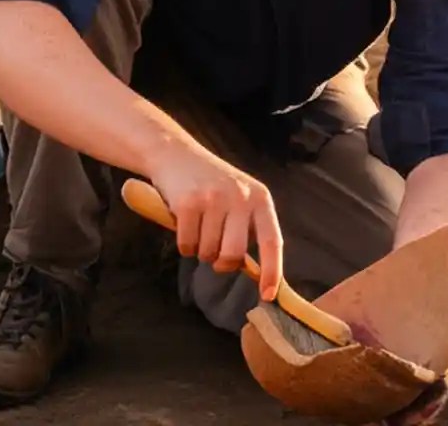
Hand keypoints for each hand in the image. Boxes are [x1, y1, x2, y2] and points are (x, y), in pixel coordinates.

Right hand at [152, 147, 282, 300]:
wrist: (175, 153)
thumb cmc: (211, 183)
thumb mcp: (240, 197)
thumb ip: (249, 226)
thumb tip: (257, 271)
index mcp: (260, 198)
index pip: (272, 241)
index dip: (272, 271)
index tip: (268, 295)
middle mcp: (240, 197)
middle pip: (234, 254)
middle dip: (222, 263)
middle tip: (215, 256)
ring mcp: (213, 199)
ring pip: (208, 253)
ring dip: (200, 251)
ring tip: (198, 229)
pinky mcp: (187, 203)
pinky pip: (187, 245)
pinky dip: (184, 245)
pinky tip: (184, 226)